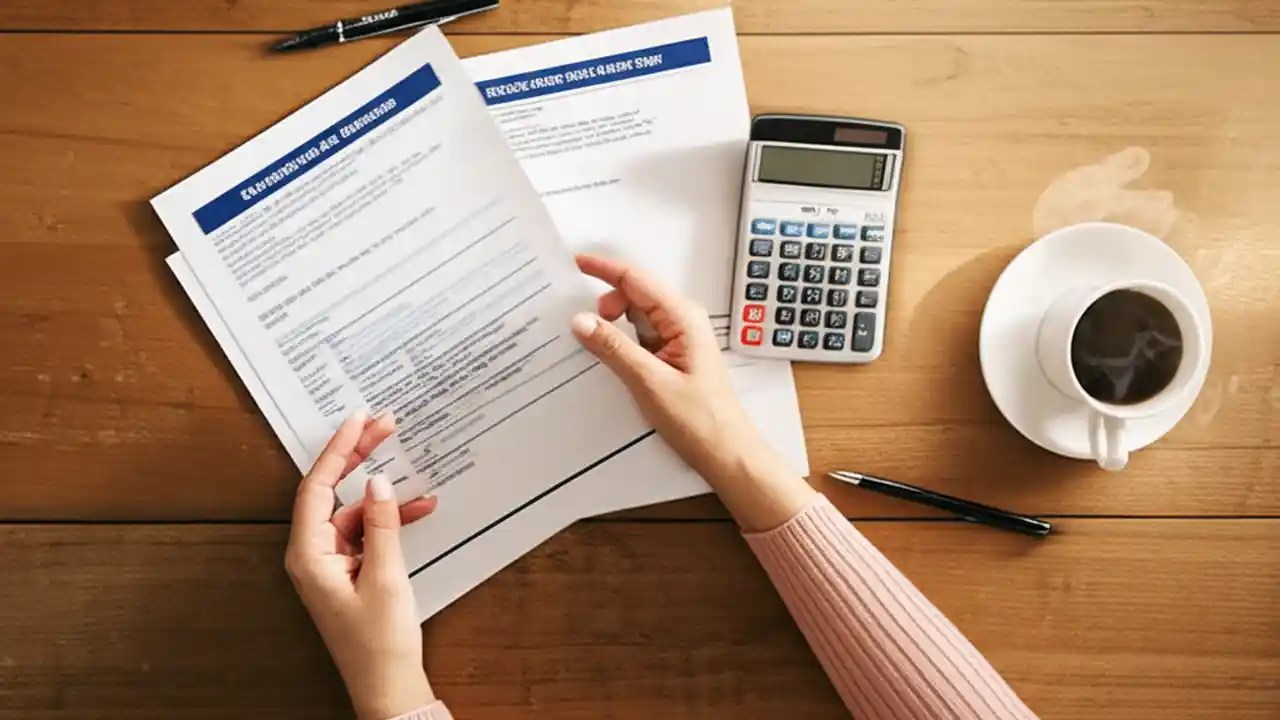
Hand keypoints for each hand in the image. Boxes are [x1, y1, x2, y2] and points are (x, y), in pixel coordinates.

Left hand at [285, 410, 438, 719]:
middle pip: (331, 492)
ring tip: (411, 465)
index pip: (317, 487)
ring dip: (383, 493)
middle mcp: (312, 555)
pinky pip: (366, 533)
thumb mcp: (386, 577)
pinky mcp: (349, 572)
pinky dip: (390, 520)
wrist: (388, 689)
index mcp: (308, 555)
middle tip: (383, 424)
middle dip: (357, 457)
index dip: (338, 449)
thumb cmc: (380, 644)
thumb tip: (377, 482)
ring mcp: (330, 564)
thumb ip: (381, 524)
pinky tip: (419, 508)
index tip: (359, 420)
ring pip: (353, 511)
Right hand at [570, 254, 814, 530]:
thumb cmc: (701, 420)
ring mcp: (677, 338)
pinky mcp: (672, 357)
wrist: (727, 452)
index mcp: (682, 317)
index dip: (603, 268)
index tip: (575, 263)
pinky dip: (620, 341)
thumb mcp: (649, 382)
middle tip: (578, 323)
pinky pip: (640, 338)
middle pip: (633, 294)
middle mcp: (682, 321)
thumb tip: (582, 321)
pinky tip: (606, 356)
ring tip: (588, 341)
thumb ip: (614, 348)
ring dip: (611, 324)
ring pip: (634, 317)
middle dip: (603, 301)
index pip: (636, 279)